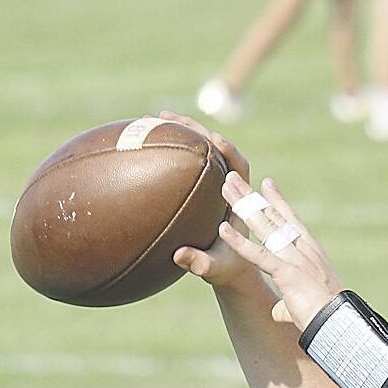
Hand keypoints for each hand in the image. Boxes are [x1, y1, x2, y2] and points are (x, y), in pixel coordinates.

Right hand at [158, 111, 262, 291]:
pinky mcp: (201, 190)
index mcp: (240, 200)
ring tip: (154, 119)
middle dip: (196, 130)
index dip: (229, 150)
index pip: (240, 167)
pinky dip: (171, 153)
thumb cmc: (228, 268)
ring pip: (201, 153)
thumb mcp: (215, 268)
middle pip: (216, 149)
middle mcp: (229, 187)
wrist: (233, 270)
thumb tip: (179, 255)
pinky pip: (186, 166)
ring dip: (182, 134)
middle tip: (168, 116)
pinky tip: (147, 144)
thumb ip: (201, 263)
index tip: (214, 138)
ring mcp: (214, 186)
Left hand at [217, 171, 343, 329]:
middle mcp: (303, 248)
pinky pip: (258, 254)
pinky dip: (239, 241)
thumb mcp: (305, 303)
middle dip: (251, 196)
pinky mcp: (287, 272)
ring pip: (263, 226)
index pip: (290, 220)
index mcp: (310, 251)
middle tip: (234, 178)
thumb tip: (277, 311)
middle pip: (272, 216)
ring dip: (242, 206)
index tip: (266, 183)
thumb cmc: (326, 314)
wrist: (339, 322)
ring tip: (225, 188)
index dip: (276, 201)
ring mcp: (295, 258)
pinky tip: (223, 228)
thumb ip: (288, 304)